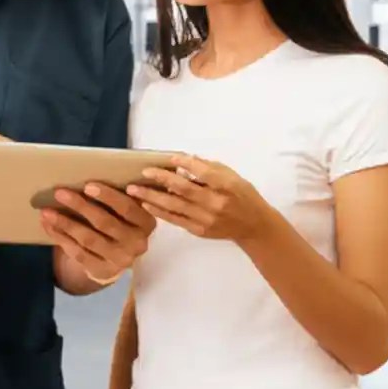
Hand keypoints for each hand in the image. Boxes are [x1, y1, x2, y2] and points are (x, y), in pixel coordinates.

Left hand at [41, 182, 156, 282]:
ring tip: (46, 211)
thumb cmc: (120, 223)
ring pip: (88, 239)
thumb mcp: (127, 212)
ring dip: (65, 223)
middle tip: (59, 193)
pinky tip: (48, 226)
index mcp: (146, 223)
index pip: (128, 208)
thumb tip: (87, 175)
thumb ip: (119, 197)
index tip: (87, 185)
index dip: (108, 196)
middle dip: (80, 206)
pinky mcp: (102, 271)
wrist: (118, 258)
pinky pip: (78, 253)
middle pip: (105, 223)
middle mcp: (136, 244)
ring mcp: (119, 260)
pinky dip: (61, 237)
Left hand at [126, 155, 268, 241]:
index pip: (203, 172)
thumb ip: (209, 168)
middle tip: (143, 173)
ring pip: (175, 206)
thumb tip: (185, 160)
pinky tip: (146, 205)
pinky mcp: (199, 230)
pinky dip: (160, 212)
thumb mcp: (232, 175)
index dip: (186, 164)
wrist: (253, 226)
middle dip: (161, 179)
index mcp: (227, 186)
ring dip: (152, 197)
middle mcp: (216, 203)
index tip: (170, 157)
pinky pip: (176, 220)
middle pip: (184, 189)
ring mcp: (206, 219)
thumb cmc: (243, 195)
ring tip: (134, 190)